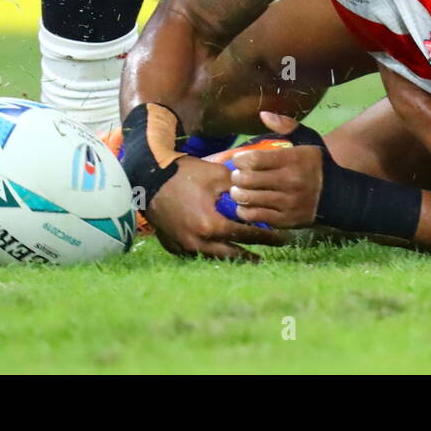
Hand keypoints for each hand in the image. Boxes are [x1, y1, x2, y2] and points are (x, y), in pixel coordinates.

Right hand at [145, 154, 283, 259]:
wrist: (148, 177)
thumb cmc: (185, 173)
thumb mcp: (218, 175)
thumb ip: (240, 188)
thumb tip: (258, 196)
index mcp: (211, 225)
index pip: (245, 235)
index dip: (266, 237)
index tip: (282, 239)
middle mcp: (197, 242)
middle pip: (231, 254)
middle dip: (250, 255)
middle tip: (265, 257)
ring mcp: (183, 246)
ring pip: (213, 257)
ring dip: (230, 256)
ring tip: (246, 257)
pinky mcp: (172, 246)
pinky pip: (196, 254)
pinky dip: (210, 252)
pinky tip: (219, 249)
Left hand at [225, 111, 325, 227]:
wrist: (338, 196)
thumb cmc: (318, 165)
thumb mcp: (308, 140)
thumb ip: (286, 126)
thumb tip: (263, 114)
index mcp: (293, 160)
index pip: (254, 159)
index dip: (240, 159)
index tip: (239, 160)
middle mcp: (290, 181)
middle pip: (248, 180)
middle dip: (236, 177)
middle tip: (237, 176)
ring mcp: (288, 202)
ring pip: (248, 199)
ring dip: (238, 194)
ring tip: (239, 190)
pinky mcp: (285, 220)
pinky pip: (255, 216)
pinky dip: (245, 210)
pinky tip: (246, 204)